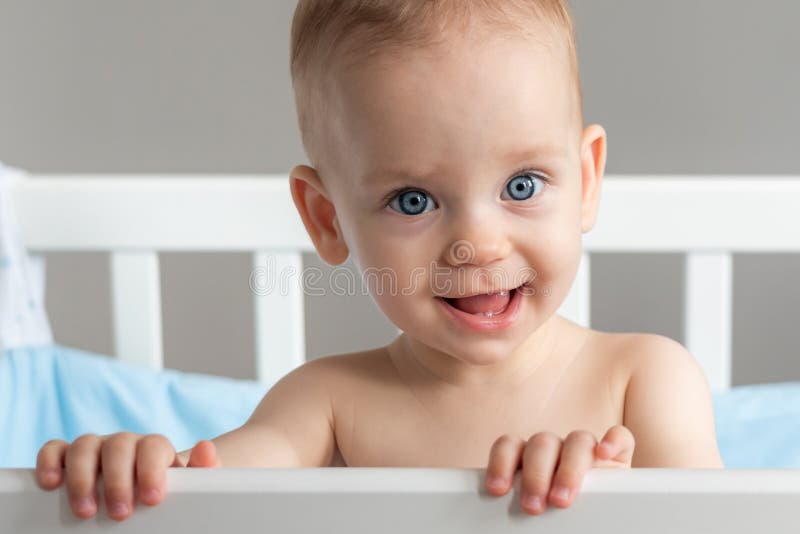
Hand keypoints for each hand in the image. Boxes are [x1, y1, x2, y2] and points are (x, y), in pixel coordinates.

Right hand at [36, 434, 220, 520]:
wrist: (150, 493)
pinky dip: (50, 462)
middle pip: (118, 445)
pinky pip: (55, 450)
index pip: (153, 446)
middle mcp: (125, 443)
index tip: (152, 499)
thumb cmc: (170, 491)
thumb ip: (204, 470)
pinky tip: (50, 485)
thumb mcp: (191, 485)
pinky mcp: (70, 460)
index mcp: (155, 448)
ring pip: (84, 445)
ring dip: (82, 477)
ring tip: (85, 511)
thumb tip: (206, 449)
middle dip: (117, 480)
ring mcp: (97, 449)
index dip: (151, 470)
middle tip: (120, 513)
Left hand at [484, 425, 634, 514]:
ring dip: (568, 469)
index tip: (497, 489)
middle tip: (533, 507)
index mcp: (530, 459)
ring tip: (561, 500)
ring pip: (578, 440)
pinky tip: (604, 454)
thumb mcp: (536, 516)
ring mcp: (588, 452)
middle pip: (542, 443)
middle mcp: (557, 451)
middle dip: (535, 475)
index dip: (501, 461)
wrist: (591, 526)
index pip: (510, 445)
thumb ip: (522, 508)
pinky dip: (613, 441)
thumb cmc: (556, 522)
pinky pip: (620, 437)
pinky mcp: (618, 458)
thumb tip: (500, 523)